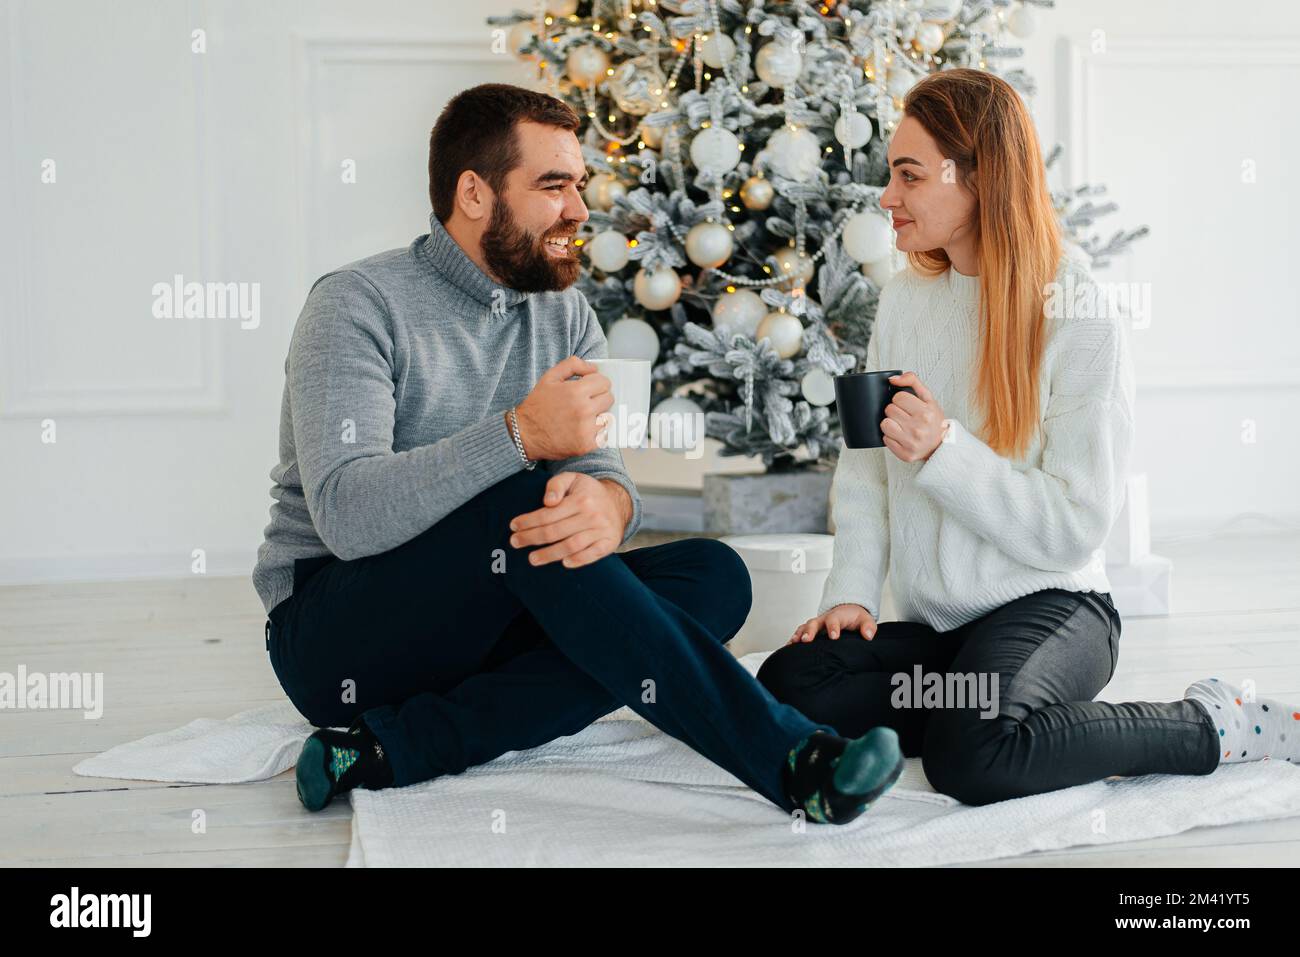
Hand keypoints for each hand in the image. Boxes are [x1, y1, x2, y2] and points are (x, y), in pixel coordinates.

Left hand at [508, 472, 623, 568]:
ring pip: (571, 546)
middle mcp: (592, 515)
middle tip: (515, 542)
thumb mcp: (572, 479)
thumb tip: (547, 502)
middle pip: (555, 532)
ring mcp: (601, 531)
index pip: (548, 514)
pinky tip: (563, 563)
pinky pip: (592, 555)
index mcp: (581, 499)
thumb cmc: (588, 492)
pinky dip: (577, 560)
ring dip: (549, 554)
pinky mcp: (609, 543)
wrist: (618, 503)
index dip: (528, 522)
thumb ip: (556, 484)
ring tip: (532, 559)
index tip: (513, 526)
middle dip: (531, 538)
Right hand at [512, 356, 614, 460]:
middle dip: (599, 398)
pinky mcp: (586, 445)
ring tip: (582, 417)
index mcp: (576, 391)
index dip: (596, 383)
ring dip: (598, 415)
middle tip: (585, 402)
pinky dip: (595, 432)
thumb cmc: (537, 406)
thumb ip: (573, 365)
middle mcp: (583, 410)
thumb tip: (594, 368)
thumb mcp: (550, 377)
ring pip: (607, 416)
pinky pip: (603, 434)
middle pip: (609, 398)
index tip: (589, 388)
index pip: (604, 382)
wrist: (524, 434)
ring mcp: (586, 429)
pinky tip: (582, 429)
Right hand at [788, 603, 877, 643]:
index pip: (834, 620)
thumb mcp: (866, 620)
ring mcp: (816, 625)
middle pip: (814, 623)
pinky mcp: (811, 631)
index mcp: (837, 616)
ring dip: (798, 635)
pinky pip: (799, 634)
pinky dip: (793, 640)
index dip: (833, 627)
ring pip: (804, 627)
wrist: (847, 611)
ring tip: (793, 643)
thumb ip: (868, 626)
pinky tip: (787, 648)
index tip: (834, 637)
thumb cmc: (856, 618)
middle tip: (806, 640)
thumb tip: (868, 635)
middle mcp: (823, 619)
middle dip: (809, 631)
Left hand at [880, 371, 947, 462]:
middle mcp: (918, 428)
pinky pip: (885, 439)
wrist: (941, 445)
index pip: (898, 397)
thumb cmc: (934, 421)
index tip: (908, 405)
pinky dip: (891, 437)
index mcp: (926, 413)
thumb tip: (892, 379)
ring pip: (884, 424)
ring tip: (901, 425)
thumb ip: (912, 381)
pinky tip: (901, 436)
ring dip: (890, 423)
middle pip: (889, 410)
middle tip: (905, 416)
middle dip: (895, 411)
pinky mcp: (905, 454)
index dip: (901, 400)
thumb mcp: (928, 398)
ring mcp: (911, 443)